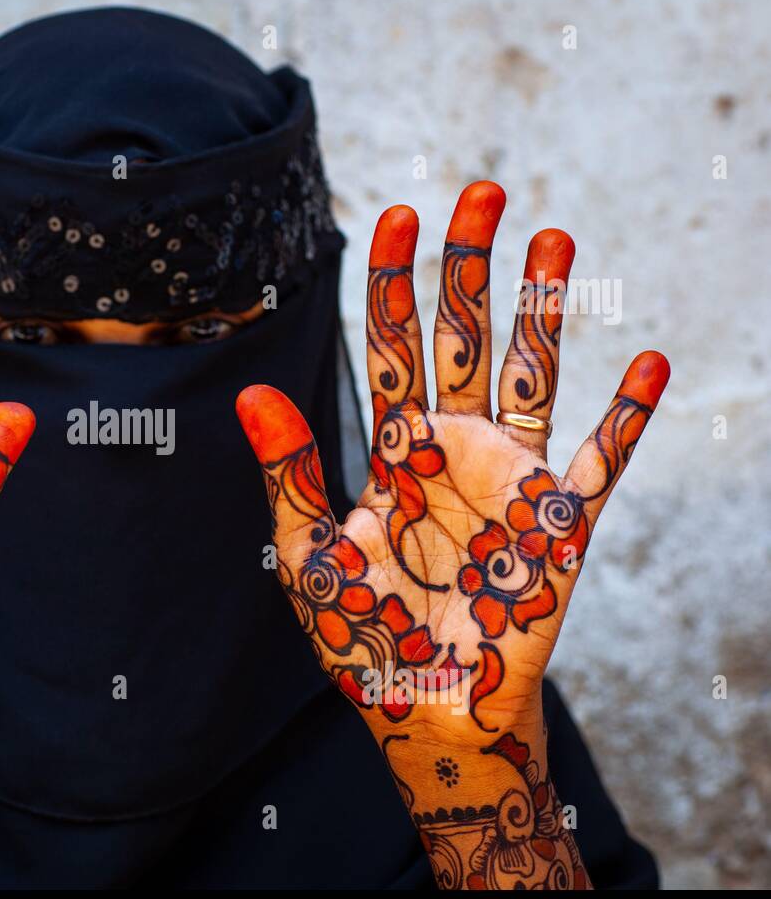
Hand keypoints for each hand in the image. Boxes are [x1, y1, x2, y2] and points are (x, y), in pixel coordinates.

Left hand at [236, 181, 668, 887]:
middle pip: (464, 338)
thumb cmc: (359, 637)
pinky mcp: (560, 527)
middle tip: (481, 191)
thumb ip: (290, 472)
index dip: (391, 282)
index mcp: (391, 451)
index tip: (397, 213)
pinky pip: (600, 463)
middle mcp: (453, 449)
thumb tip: (251, 393)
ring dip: (545, 310)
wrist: (422, 708)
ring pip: (532, 375)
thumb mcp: (309, 554)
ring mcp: (510, 481)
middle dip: (470, 266)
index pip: (390, 347)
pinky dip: (624, 419)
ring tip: (556, 237)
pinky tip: (647, 363)